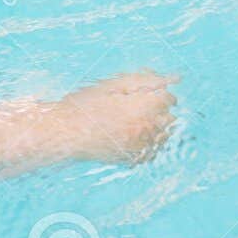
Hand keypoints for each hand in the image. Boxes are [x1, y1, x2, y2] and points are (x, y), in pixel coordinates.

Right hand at [49, 70, 177, 163]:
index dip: (158, 92)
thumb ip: (145, 80)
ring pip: (162, 136)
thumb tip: (172, 78)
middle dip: (158, 110)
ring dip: (154, 127)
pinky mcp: (132, 160)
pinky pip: (151, 152)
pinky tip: (130, 136)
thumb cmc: (87, 104)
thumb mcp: (114, 84)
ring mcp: (140, 147)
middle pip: (169, 118)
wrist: (65, 133)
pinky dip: (146, 144)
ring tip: (133, 121)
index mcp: (145, 107)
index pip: (169, 98)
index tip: (147, 93)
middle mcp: (147, 129)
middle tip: (138, 107)